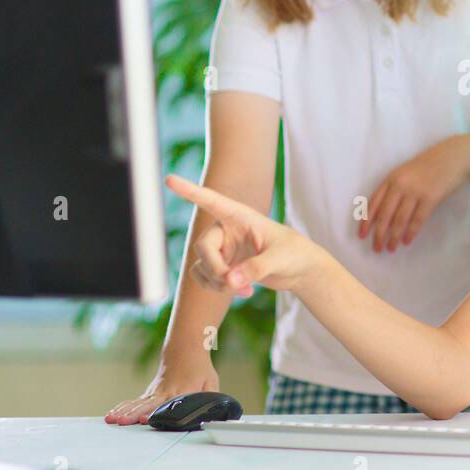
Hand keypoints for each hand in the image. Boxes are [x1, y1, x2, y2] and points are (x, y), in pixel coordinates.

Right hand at [104, 353, 219, 425]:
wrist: (185, 350)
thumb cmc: (200, 369)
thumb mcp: (211, 383)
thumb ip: (212, 400)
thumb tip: (214, 416)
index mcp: (182, 391)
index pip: (169, 404)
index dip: (158, 412)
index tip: (146, 419)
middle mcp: (165, 392)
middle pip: (148, 404)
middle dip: (135, 414)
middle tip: (123, 421)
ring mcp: (155, 392)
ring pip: (138, 403)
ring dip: (124, 411)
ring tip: (112, 419)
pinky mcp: (150, 393)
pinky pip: (134, 401)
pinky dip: (122, 407)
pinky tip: (112, 415)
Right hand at [165, 174, 330, 296]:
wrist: (300, 269)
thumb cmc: (295, 254)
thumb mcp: (280, 258)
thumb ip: (256, 268)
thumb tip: (230, 281)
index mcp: (241, 216)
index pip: (212, 201)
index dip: (190, 191)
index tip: (169, 179)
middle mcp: (227, 230)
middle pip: (203, 246)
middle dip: (215, 268)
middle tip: (231, 283)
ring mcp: (223, 249)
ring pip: (201, 265)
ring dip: (216, 282)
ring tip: (244, 289)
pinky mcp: (223, 265)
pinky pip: (204, 277)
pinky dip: (215, 287)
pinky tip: (240, 291)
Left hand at [359, 136, 469, 251]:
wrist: (453, 157)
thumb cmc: (430, 165)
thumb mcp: (407, 172)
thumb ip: (395, 188)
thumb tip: (385, 214)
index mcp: (392, 178)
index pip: (374, 202)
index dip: (366, 220)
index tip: (362, 235)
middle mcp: (400, 184)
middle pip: (384, 214)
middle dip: (379, 234)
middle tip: (376, 248)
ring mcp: (415, 191)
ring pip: (399, 219)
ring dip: (393, 236)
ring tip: (390, 248)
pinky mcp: (430, 198)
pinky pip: (417, 219)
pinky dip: (411, 232)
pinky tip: (406, 241)